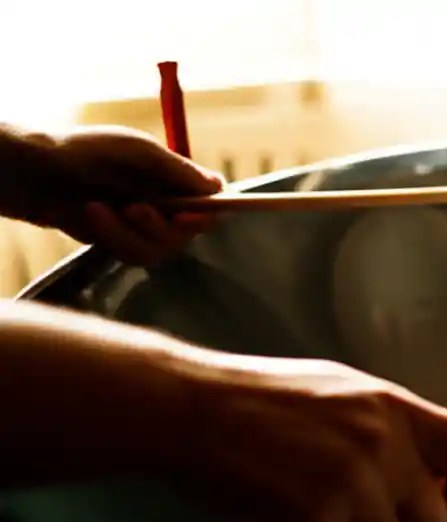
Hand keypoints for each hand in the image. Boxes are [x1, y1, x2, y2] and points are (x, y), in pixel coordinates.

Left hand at [31, 125, 223, 265]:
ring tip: (98, 208)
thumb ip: (178, 170)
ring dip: (130, 232)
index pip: (211, 202)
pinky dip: (113, 237)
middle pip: (187, 233)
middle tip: (135, 208)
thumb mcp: (137, 151)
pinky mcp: (124, 244)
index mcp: (177, 180)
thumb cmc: (89, 150)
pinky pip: (134, 254)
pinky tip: (93, 215)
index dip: (208, 212)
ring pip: (161, 249)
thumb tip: (218, 186)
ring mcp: (146, 228)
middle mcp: (168, 206)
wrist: (38, 171)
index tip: (190, 213)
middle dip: (160, 225)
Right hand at [175, 353, 446, 521]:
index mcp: (392, 406)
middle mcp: (383, 443)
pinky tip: (280, 512)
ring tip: (304, 497)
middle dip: (397, 517)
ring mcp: (352, 482)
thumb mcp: (341, 392)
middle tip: (355, 507)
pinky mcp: (319, 518)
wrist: (193, 409)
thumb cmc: (260, 399)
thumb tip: (424, 471)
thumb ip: (387, 427)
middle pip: (428, 510)